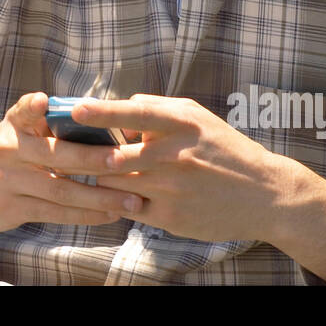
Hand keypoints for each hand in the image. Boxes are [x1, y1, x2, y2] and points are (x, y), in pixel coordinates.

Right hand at [0, 93, 145, 232]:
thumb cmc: (6, 149)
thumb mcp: (16, 127)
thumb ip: (45, 119)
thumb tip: (92, 113)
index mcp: (13, 128)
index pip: (22, 113)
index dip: (32, 107)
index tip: (44, 101)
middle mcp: (9, 153)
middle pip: (55, 156)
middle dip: (92, 158)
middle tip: (124, 159)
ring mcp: (10, 184)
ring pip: (61, 191)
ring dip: (99, 197)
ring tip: (131, 200)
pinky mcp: (13, 210)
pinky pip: (56, 214)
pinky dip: (86, 215)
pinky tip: (110, 214)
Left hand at [70, 93, 285, 243]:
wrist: (265, 195)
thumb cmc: (225, 150)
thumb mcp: (198, 117)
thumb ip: (158, 108)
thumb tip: (122, 108)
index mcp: (182, 124)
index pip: (134, 114)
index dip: (101, 112)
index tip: (74, 110)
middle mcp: (175, 155)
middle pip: (113, 157)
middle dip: (85, 156)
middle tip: (60, 152)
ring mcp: (171, 188)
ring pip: (115, 184)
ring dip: (100, 179)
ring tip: (90, 172)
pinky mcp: (170, 216)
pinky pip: (128, 206)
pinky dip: (119, 199)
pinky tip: (122, 193)